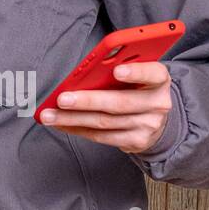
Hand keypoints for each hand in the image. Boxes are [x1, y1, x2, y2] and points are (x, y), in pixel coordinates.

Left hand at [39, 61, 172, 153]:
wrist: (157, 119)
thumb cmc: (137, 88)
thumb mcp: (135, 74)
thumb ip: (117, 68)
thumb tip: (82, 73)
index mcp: (159, 79)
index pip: (152, 73)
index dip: (135, 72)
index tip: (117, 70)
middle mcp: (158, 104)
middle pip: (119, 103)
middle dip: (87, 101)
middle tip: (62, 99)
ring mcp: (148, 125)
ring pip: (104, 122)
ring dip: (72, 119)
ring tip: (49, 115)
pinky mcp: (136, 141)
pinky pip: (102, 136)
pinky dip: (78, 129)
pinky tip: (61, 124)